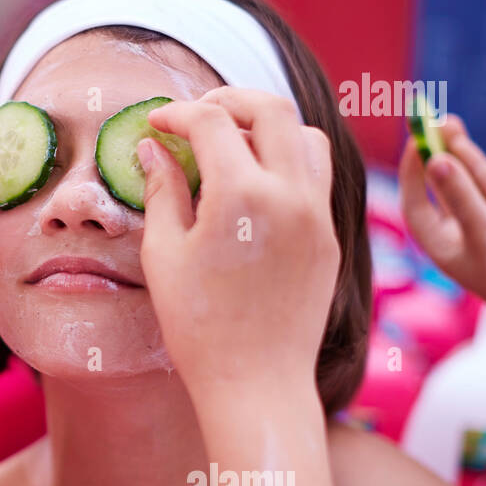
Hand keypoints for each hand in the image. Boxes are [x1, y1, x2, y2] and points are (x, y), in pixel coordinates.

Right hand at [137, 87, 336, 404]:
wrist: (257, 384)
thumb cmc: (199, 327)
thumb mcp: (163, 254)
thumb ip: (162, 191)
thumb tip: (154, 148)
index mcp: (242, 196)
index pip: (211, 122)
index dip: (177, 113)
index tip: (156, 123)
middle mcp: (291, 195)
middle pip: (270, 109)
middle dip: (228, 101)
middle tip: (195, 116)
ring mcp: (318, 215)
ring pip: (306, 134)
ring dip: (267, 125)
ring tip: (231, 143)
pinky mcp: (331, 237)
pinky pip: (318, 174)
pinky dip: (289, 158)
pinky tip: (256, 181)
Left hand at [398, 115, 485, 337]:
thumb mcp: (483, 233)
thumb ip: (461, 196)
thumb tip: (436, 161)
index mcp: (438, 244)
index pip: (415, 202)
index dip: (411, 173)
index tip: (415, 143)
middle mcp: (456, 231)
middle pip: (436, 186)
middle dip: (431, 155)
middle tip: (426, 122)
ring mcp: (483, 220)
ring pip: (463, 179)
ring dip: (454, 152)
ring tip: (445, 121)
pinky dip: (475, 162)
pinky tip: (461, 141)